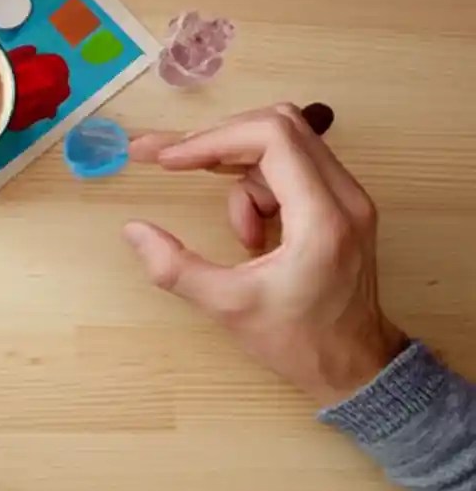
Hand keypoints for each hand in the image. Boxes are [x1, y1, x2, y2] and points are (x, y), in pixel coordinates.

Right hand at [125, 105, 407, 406]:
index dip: (213, 139)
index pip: (271, 138)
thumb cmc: (298, 341)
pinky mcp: (342, 204)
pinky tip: (253, 235)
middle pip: (279, 124)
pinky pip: (292, 166)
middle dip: (219, 140)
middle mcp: (345, 195)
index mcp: (322, 218)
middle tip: (172, 161)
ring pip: (285, 142)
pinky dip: (259, 187)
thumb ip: (175, 268)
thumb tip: (133, 230)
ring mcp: (348, 197)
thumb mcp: (228, 307)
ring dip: (241, 172)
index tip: (170, 160)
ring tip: (237, 234)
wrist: (356, 366)